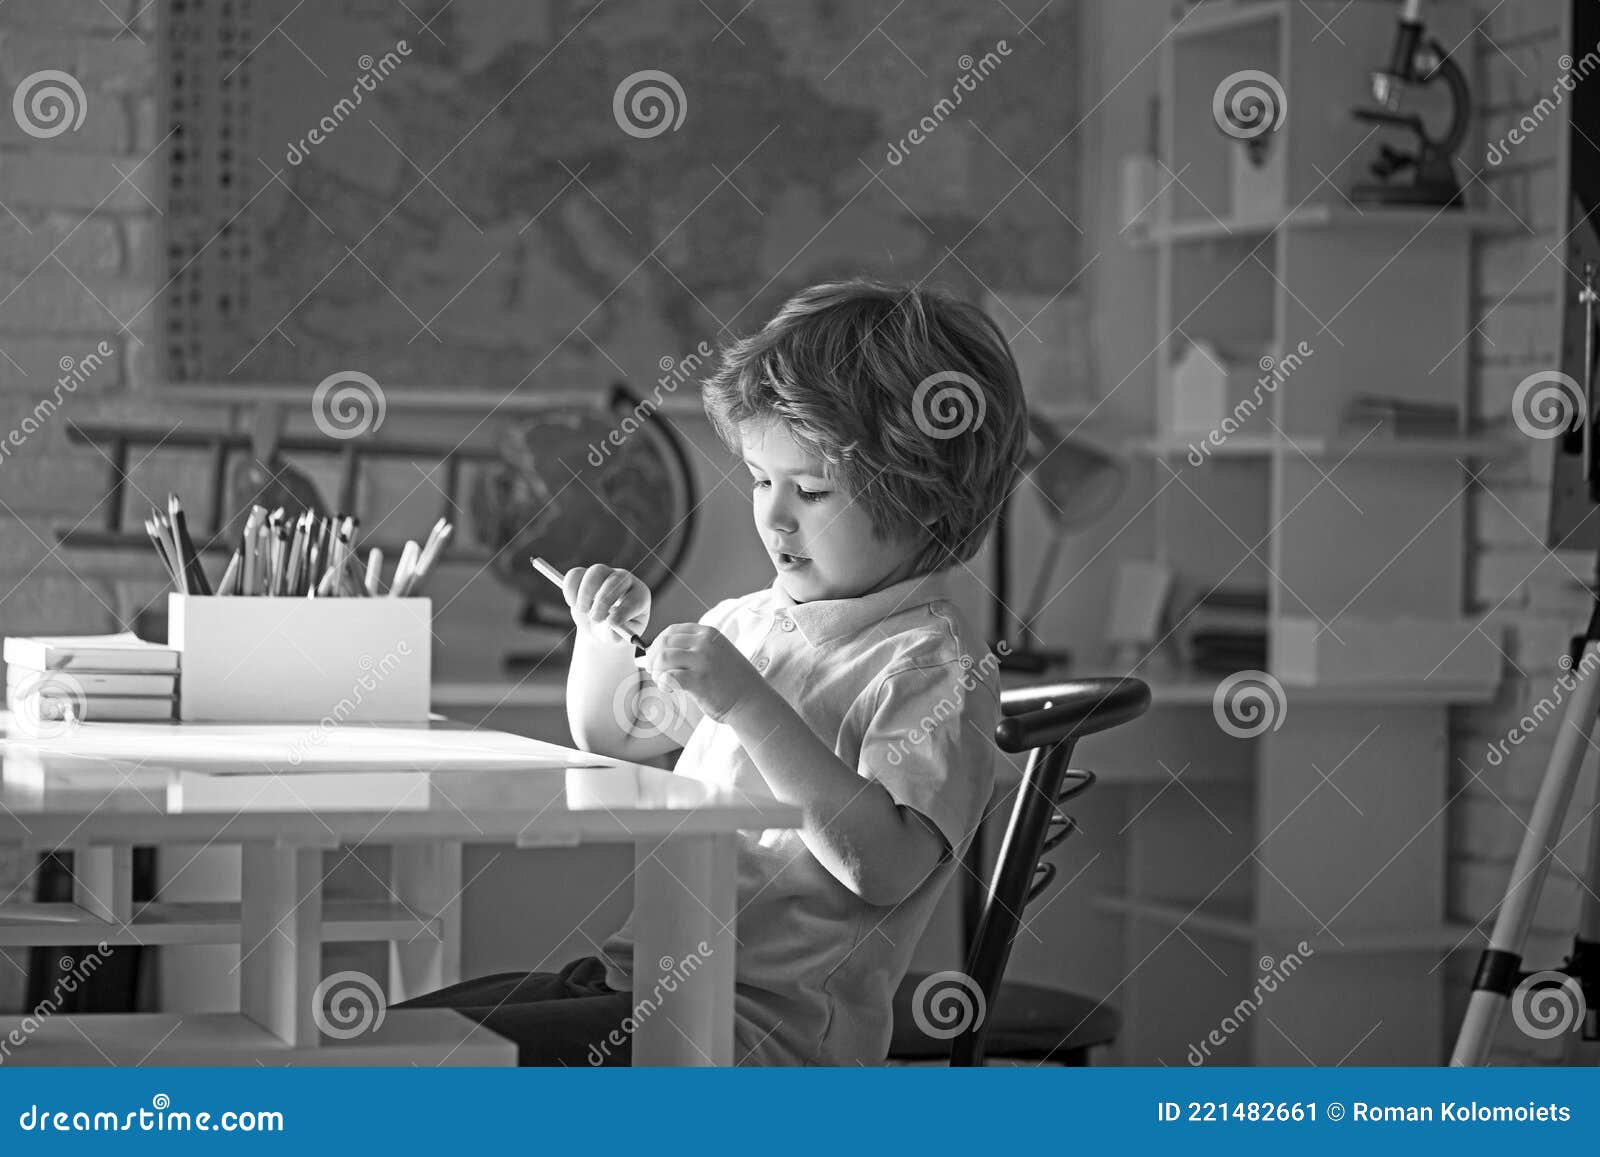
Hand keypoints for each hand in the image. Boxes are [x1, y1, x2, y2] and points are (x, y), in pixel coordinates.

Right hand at [563, 564, 648, 646]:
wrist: (600, 628)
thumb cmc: (615, 632)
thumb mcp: (618, 638)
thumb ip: (616, 634)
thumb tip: (609, 627)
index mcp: (640, 596)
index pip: (636, 597)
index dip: (625, 609)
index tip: (612, 623)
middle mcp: (624, 581)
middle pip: (616, 579)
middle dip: (604, 600)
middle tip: (595, 618)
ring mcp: (605, 574)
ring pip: (596, 571)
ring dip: (586, 593)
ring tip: (583, 611)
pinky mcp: (585, 575)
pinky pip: (576, 574)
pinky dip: (571, 588)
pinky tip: (573, 603)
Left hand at [644, 623, 767, 722]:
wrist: (751, 701)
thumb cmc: (731, 682)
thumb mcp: (715, 654)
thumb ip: (690, 651)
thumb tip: (651, 657)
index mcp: (709, 633)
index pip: (671, 631)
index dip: (657, 644)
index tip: (655, 659)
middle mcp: (705, 642)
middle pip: (664, 642)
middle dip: (652, 658)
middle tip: (654, 673)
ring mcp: (703, 660)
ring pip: (663, 658)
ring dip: (657, 672)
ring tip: (664, 683)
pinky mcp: (699, 680)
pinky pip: (668, 676)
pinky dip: (663, 683)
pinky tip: (670, 690)